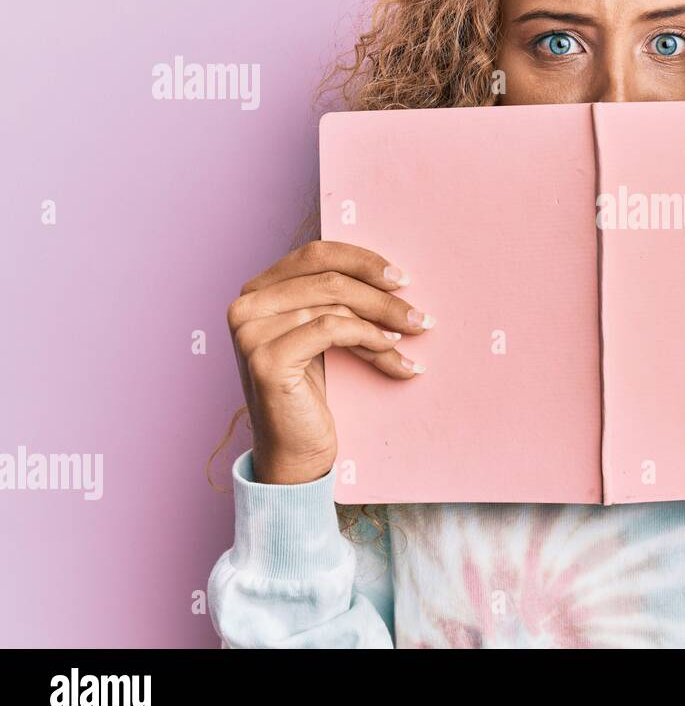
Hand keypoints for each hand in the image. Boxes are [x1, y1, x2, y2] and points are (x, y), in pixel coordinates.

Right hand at [226, 241, 433, 483]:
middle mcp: (246, 305)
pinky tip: (391, 351)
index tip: (402, 278)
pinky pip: (331, 328)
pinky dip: (368, 337)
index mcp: (258, 291)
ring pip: (335, 304)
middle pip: (329, 278)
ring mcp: (250, 331)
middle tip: (418, 315)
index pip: (316, 253)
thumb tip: (393, 277)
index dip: (363, 260)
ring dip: (382, 322)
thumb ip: (337, 300)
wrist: (295, 451)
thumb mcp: (324, 334)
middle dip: (381, 295)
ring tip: (409, 338)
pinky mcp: (266, 358)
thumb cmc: (311, 391)